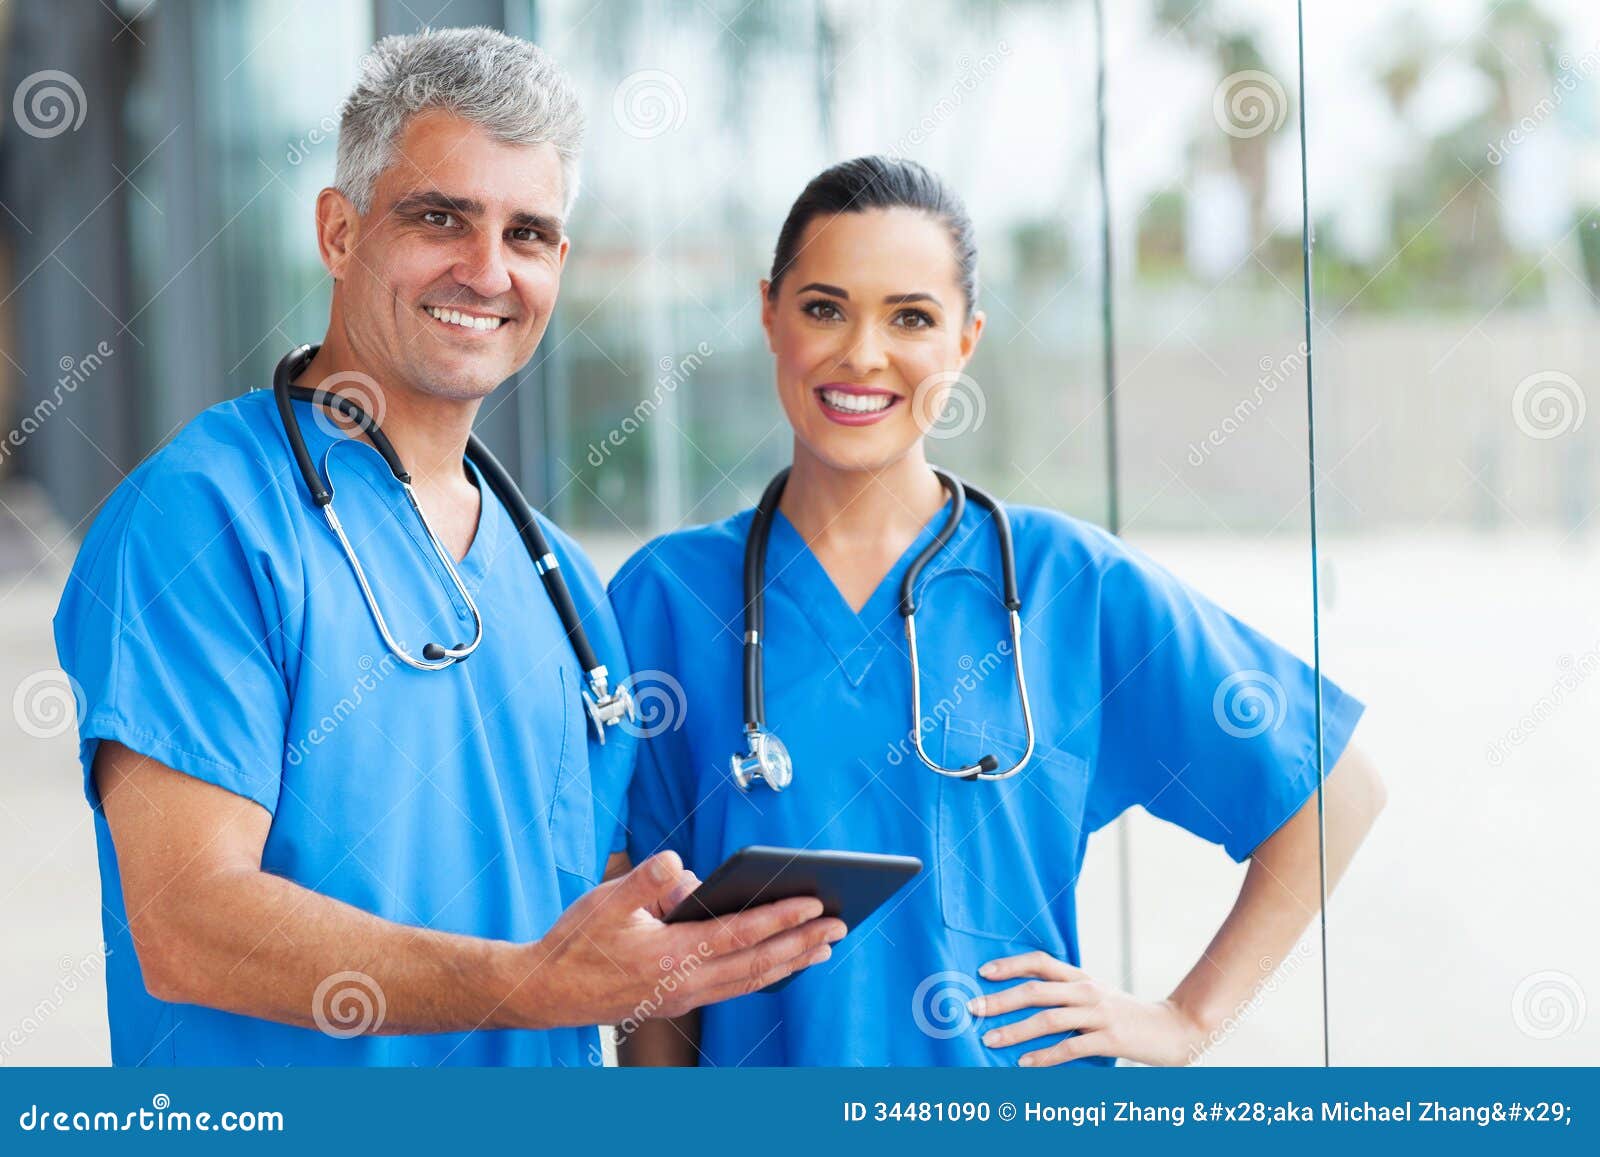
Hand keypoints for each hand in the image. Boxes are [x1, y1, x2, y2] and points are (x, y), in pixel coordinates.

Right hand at [514, 851, 845, 1028]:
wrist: (547, 992)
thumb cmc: (576, 942)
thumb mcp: (605, 900)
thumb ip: (646, 880)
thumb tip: (679, 864)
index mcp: (672, 954)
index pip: (740, 935)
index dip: (781, 919)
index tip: (815, 904)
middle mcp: (686, 981)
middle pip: (758, 963)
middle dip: (802, 943)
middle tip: (840, 926)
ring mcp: (685, 996)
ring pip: (751, 981)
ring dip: (790, 962)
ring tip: (823, 946)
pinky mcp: (680, 1000)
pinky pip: (734, 988)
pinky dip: (764, 975)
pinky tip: (779, 964)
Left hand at [969, 951, 1208, 1066]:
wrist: (1173, 1028)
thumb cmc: (1126, 1015)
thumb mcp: (1096, 996)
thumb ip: (1066, 994)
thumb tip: (1025, 999)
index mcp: (1081, 977)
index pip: (1041, 962)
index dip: (1010, 965)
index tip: (982, 972)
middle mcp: (1086, 991)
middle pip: (1036, 990)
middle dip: (1001, 999)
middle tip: (973, 1008)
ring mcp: (1098, 1014)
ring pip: (1048, 1019)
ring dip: (1015, 1030)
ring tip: (990, 1039)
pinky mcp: (1109, 1039)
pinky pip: (1071, 1047)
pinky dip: (1045, 1056)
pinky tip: (1025, 1064)